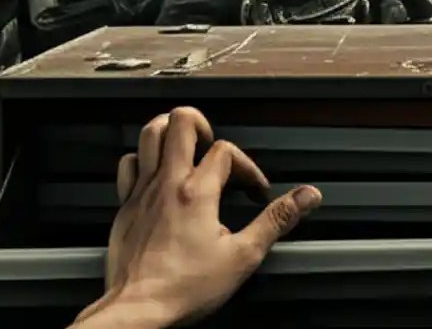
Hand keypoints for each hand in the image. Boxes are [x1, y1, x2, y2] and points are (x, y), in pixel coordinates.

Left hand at [72, 106, 322, 327]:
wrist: (137, 311)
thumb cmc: (184, 288)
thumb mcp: (243, 256)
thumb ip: (276, 220)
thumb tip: (306, 196)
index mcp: (197, 191)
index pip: (226, 151)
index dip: (247, 166)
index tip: (253, 191)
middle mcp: (166, 183)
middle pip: (180, 121)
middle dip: (202, 125)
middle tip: (213, 145)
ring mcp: (141, 192)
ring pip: (148, 134)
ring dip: (170, 131)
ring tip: (186, 144)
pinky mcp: (125, 207)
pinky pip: (128, 165)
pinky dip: (143, 159)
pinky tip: (156, 173)